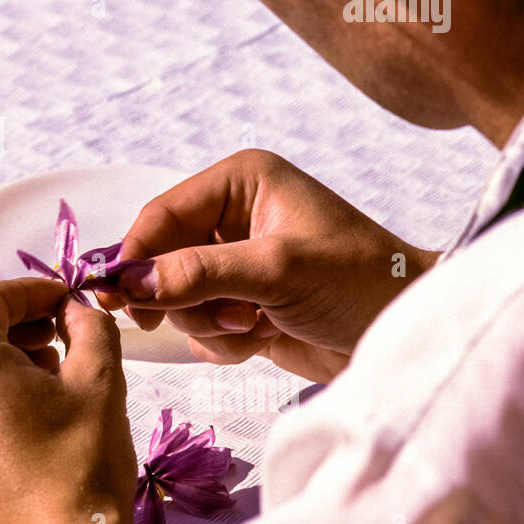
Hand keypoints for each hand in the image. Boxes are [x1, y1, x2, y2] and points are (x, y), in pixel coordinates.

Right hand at [98, 149, 438, 381]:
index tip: (111, 295)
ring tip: (256, 323)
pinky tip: (264, 336)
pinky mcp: (243, 304)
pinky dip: (224, 341)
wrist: (412, 334)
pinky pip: (199, 327)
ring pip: (177, 299)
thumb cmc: (359, 282)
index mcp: (240, 182)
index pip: (162, 215)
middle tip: (224, 315)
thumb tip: (129, 283)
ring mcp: (237, 263)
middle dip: (189, 296)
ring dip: (210, 321)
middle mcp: (232, 216)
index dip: (134, 255)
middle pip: (162, 260)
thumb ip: (199, 273)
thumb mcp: (277, 271)